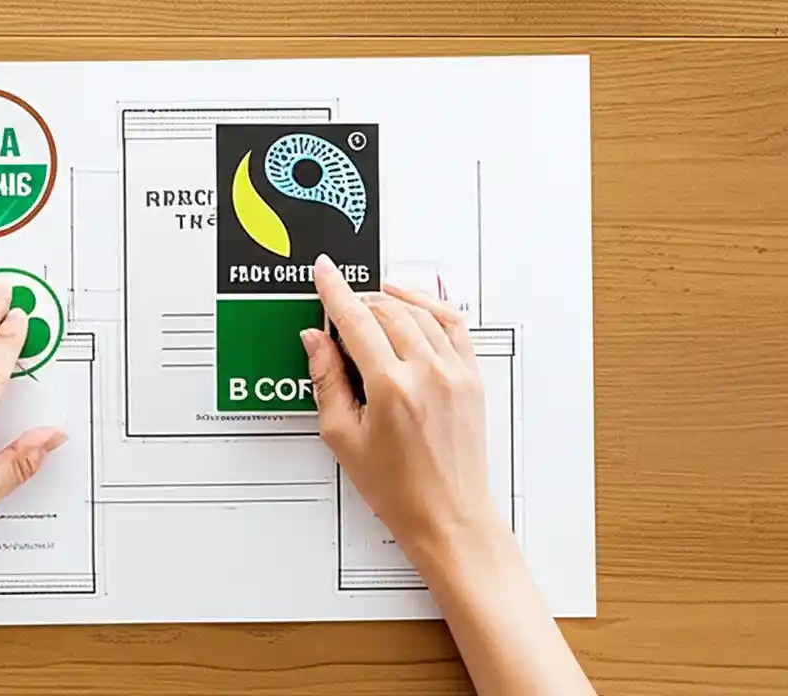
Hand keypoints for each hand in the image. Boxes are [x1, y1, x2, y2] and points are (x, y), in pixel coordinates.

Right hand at [303, 255, 496, 556]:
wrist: (448, 515)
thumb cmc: (397, 489)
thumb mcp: (342, 437)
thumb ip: (327, 380)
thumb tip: (315, 339)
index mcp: (390, 387)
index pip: (356, 320)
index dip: (335, 291)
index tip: (324, 272)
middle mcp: (427, 372)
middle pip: (388, 310)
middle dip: (360, 300)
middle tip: (340, 305)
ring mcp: (455, 372)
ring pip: (420, 312)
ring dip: (393, 300)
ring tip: (372, 302)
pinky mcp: (472, 378)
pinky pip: (453, 325)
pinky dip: (430, 308)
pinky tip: (413, 307)